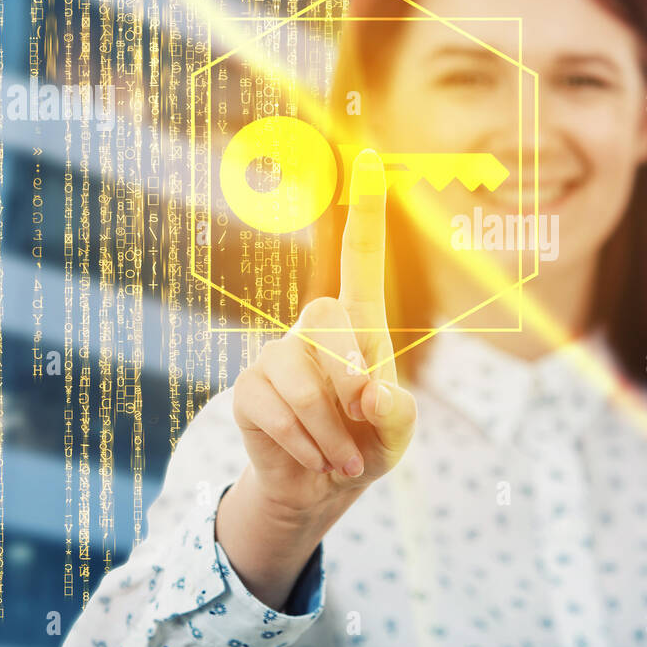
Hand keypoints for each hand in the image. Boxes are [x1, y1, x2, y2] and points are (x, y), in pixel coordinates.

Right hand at [217, 149, 417, 606]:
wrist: (322, 489)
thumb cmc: (369, 446)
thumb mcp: (398, 433)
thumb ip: (396, 413)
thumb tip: (367, 390)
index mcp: (360, 326)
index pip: (360, 258)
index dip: (364, 211)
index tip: (368, 157)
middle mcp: (315, 330)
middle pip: (326, 318)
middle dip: (348, 380)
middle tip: (360, 425)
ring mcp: (276, 356)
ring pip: (300, 380)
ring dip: (329, 433)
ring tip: (342, 459)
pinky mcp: (249, 389)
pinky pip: (274, 411)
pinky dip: (303, 446)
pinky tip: (312, 459)